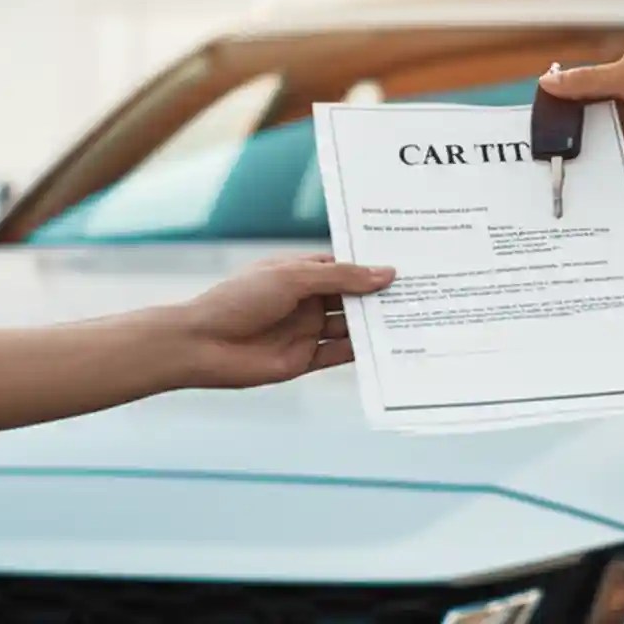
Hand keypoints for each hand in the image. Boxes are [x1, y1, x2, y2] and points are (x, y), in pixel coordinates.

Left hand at [178, 254, 394, 387]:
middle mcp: (307, 300)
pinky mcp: (304, 359)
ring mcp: (307, 330)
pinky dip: (363, 351)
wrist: (202, 344)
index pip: (346, 267)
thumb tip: (384, 275)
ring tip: (414, 318)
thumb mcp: (293, 278)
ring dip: (377, 324)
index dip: (373, 267)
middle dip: (381, 296)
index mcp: (301, 273)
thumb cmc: (239, 299)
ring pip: (350, 326)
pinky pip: (340, 354)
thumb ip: (341, 278)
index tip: (408, 263)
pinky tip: (388, 346)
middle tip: (421, 292)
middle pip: (353, 298)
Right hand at [538, 42, 623, 170]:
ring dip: (576, 142)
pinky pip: (604, 155)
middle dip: (564, 121)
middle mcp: (623, 95)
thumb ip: (590, 80)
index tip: (538, 106)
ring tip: (554, 154)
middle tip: (540, 134)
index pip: (582, 78)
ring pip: (590, 133)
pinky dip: (592, 160)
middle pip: (581, 108)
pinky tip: (575, 166)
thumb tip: (550, 80)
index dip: (560, 92)